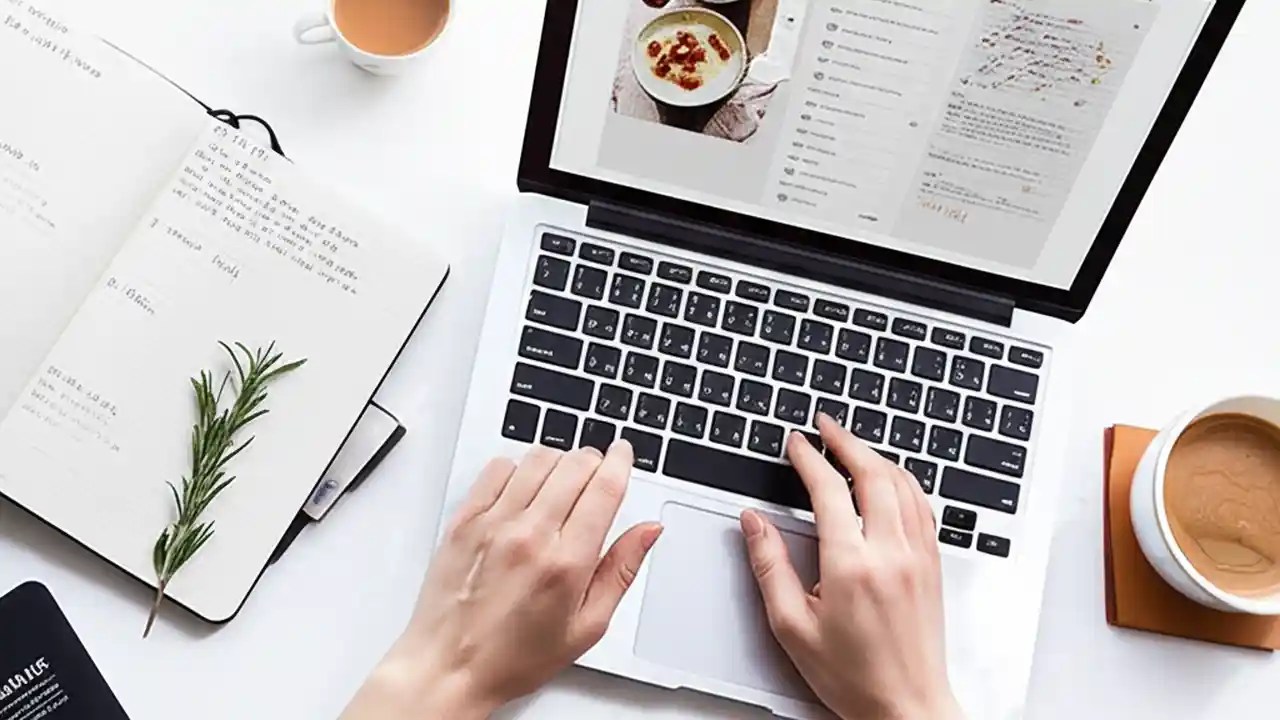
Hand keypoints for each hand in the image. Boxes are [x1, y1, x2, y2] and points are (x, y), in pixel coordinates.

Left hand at [341, 441, 661, 719]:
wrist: (449, 668)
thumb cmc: (514, 656)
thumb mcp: (586, 626)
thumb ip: (621, 570)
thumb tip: (649, 531)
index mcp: (566, 563)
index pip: (604, 488)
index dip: (620, 462)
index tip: (623, 454)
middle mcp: (529, 536)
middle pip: (575, 465)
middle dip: (594, 461)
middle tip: (597, 474)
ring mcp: (493, 524)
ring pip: (538, 459)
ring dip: (559, 461)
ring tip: (562, 482)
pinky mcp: (464, 520)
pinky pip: (498, 468)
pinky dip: (518, 468)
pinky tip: (523, 488)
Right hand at [741, 414, 962, 719]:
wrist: (906, 708)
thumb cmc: (852, 676)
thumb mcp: (792, 626)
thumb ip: (770, 567)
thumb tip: (754, 523)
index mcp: (852, 566)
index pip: (828, 491)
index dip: (808, 458)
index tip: (795, 443)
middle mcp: (891, 554)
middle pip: (873, 473)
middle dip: (846, 441)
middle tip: (825, 426)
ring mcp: (919, 557)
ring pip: (904, 484)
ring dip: (876, 456)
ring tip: (853, 445)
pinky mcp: (933, 566)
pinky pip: (922, 506)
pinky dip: (903, 481)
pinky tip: (890, 479)